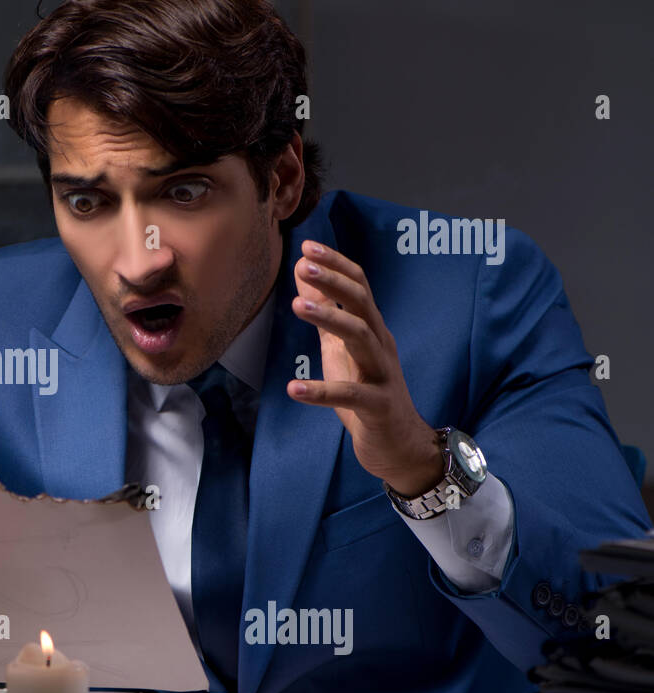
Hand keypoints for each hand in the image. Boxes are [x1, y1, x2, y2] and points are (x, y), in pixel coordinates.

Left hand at [287, 239, 443, 497]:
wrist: (400, 445)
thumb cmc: (368, 394)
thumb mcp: (342, 350)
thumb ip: (327, 315)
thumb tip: (304, 278)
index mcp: (373, 330)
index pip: (359, 286)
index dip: (336, 265)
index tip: (307, 247)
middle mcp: (381, 346)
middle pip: (363, 303)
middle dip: (335, 281)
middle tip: (304, 265)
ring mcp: (382, 375)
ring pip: (361, 338)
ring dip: (329, 319)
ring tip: (296, 307)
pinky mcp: (378, 407)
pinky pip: (350, 395)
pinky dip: (321, 391)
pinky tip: (293, 388)